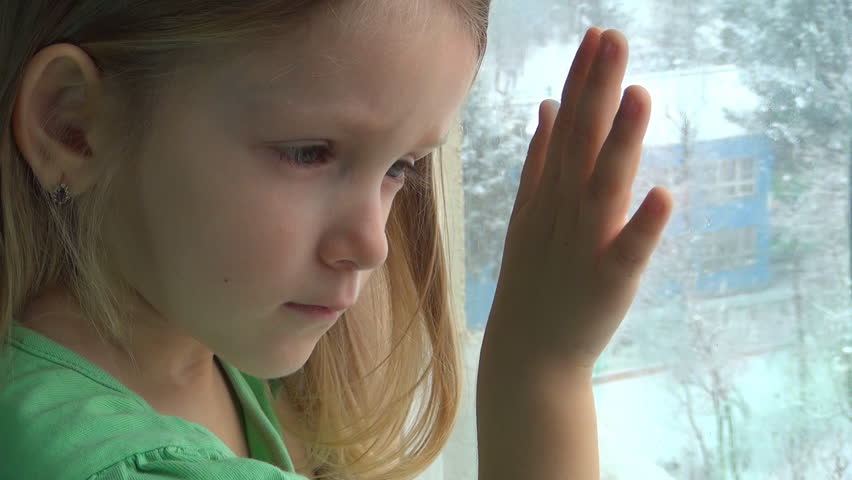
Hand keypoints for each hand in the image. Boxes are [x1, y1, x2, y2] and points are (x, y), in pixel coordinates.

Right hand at [478, 28, 673, 373]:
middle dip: (596, 90)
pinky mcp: (608, 283)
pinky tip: (664, 194)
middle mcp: (564, 212)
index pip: (566, 128)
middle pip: (581, 145)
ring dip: (620, 143)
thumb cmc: (534, 282)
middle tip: (612, 38)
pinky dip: (644, 226)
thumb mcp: (529, 215)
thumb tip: (548, 107)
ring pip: (603, 187)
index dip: (582, 82)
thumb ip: (539, 161)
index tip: (596, 36)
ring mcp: (585, 246)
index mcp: (548, 195)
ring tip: (638, 94)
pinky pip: (628, 252)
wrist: (527, 353)